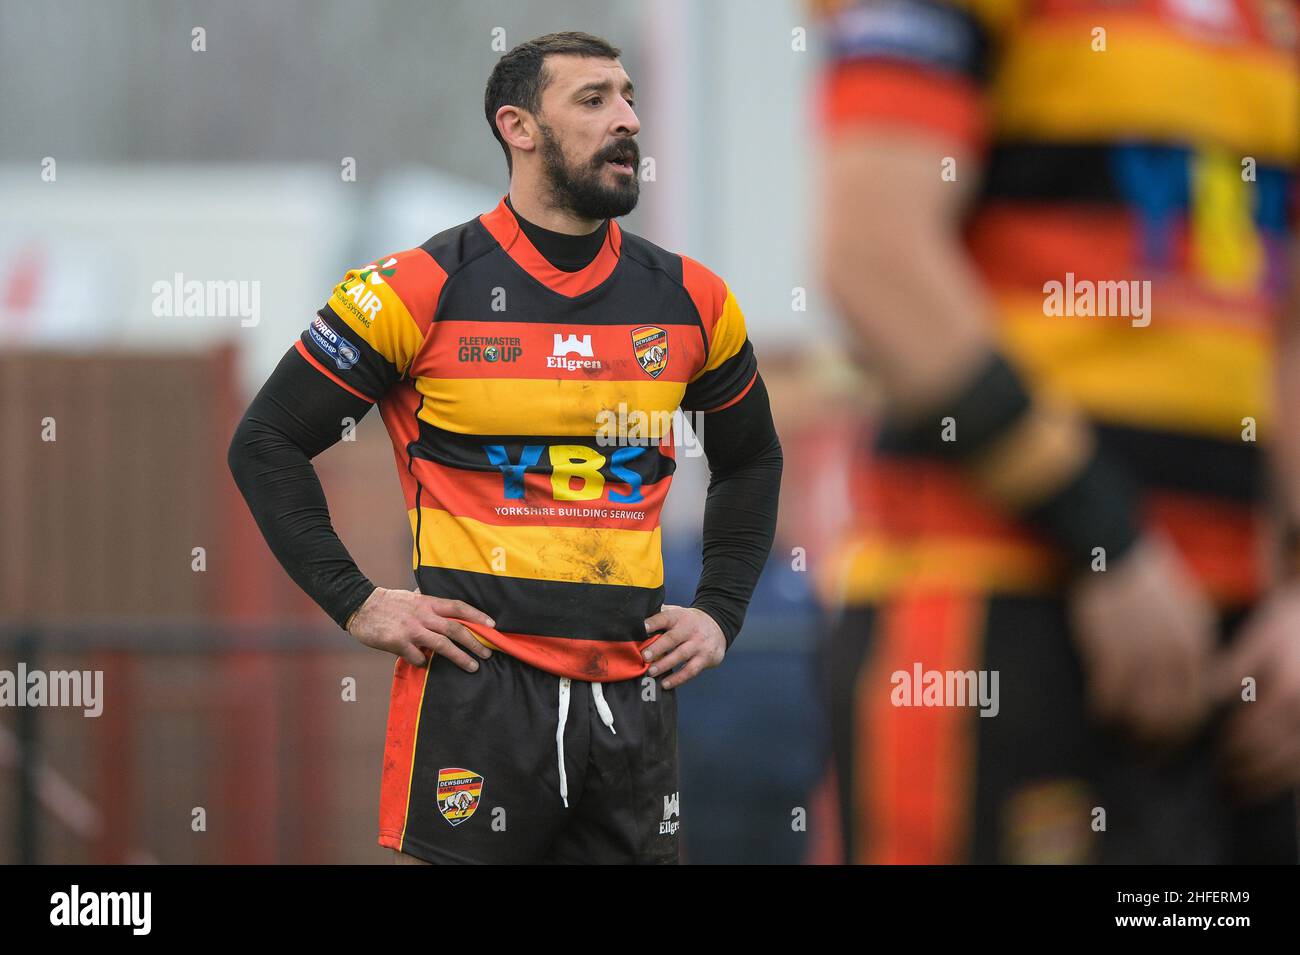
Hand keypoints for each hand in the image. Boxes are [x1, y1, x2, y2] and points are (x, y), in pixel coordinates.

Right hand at [347, 587, 494, 672]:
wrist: (360, 606)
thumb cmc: (387, 602)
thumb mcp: (411, 597)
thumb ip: (428, 604)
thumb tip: (443, 609)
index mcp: (428, 602)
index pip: (458, 607)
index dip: (477, 616)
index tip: (492, 625)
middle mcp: (423, 615)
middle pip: (456, 628)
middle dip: (474, 642)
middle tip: (487, 653)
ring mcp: (412, 629)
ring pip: (442, 645)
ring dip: (460, 657)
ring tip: (472, 667)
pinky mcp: (399, 642)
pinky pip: (417, 657)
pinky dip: (423, 662)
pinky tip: (424, 663)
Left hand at [642, 604, 725, 689]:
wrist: (718, 625)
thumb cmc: (688, 622)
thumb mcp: (676, 613)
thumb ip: (659, 616)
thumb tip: (635, 621)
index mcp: (679, 617)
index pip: (665, 618)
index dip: (653, 623)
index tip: (641, 628)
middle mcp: (690, 629)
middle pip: (672, 638)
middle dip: (657, 648)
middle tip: (643, 656)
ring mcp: (699, 644)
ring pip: (681, 655)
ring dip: (665, 665)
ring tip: (651, 672)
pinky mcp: (706, 658)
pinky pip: (690, 670)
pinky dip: (677, 678)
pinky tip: (665, 683)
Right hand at [1067, 533, 1216, 743]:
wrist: (1111, 551)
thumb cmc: (1144, 580)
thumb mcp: (1184, 611)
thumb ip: (1189, 649)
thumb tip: (1184, 689)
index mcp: (1197, 644)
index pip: (1198, 704)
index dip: (1184, 731)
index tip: (1169, 743)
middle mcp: (1174, 654)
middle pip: (1171, 716)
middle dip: (1157, 743)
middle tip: (1142, 755)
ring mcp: (1141, 654)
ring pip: (1139, 712)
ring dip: (1127, 732)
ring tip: (1116, 737)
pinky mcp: (1107, 652)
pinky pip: (1108, 696)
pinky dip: (1101, 711)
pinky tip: (1095, 713)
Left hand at [1211, 583, 1299, 800]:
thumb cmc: (1286, 628)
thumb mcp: (1254, 642)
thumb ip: (1230, 673)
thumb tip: (1204, 703)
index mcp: (1287, 692)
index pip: (1250, 735)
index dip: (1230, 752)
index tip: (1213, 762)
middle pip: (1272, 757)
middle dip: (1244, 773)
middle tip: (1222, 785)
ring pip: (1294, 767)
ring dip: (1266, 783)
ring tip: (1241, 791)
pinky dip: (1289, 776)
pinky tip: (1270, 780)